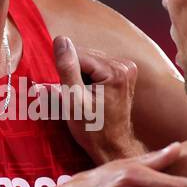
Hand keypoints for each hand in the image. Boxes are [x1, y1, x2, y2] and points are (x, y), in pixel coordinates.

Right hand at [45, 35, 143, 163]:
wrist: (112, 147)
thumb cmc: (93, 130)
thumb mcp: (74, 101)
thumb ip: (67, 69)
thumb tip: (60, 39)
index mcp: (115, 71)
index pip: (77, 55)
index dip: (65, 73)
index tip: (68, 94)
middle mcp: (125, 65)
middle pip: (84, 56)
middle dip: (73, 74)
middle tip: (75, 99)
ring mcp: (126, 69)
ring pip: (88, 62)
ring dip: (79, 77)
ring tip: (84, 99)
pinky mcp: (123, 74)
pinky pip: (96, 67)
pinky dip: (87, 79)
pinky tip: (90, 95)